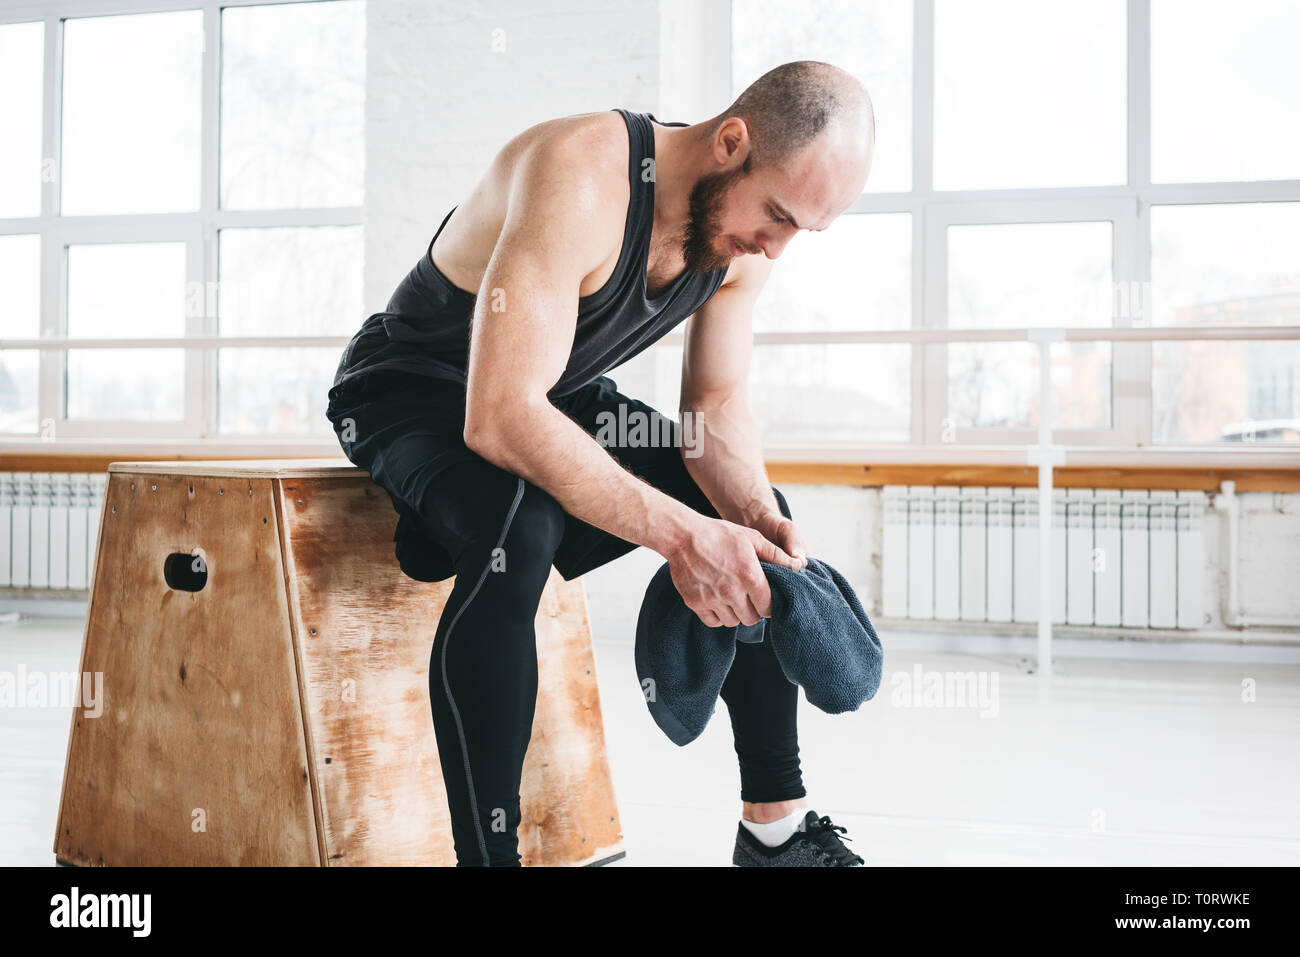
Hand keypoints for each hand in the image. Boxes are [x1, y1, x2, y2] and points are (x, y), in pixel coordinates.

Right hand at [665, 515, 802, 627]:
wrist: (683, 535)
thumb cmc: (720, 534)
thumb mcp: (752, 538)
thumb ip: (777, 555)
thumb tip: (800, 566)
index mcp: (750, 576)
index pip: (768, 608)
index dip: (768, 605)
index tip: (763, 598)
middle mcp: (732, 591)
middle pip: (751, 619)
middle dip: (753, 611)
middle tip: (748, 598)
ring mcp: (712, 599)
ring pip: (732, 622)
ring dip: (735, 614)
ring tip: (732, 598)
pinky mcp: (695, 603)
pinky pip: (713, 622)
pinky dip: (718, 616)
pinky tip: (719, 602)